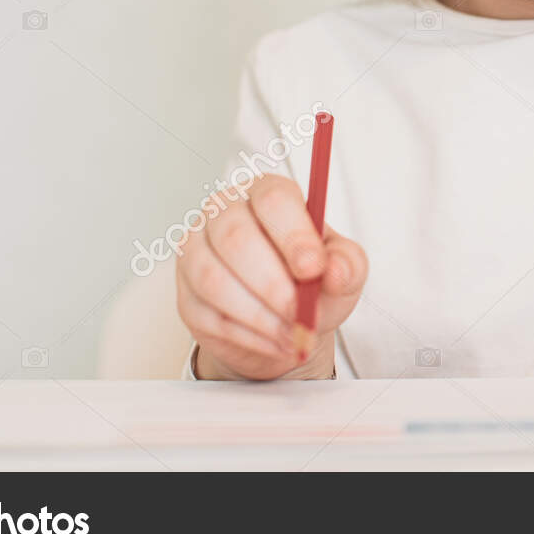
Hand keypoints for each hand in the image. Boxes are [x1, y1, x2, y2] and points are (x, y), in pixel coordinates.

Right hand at [176, 174, 366, 380]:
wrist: (287, 323)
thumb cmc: (313, 283)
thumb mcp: (344, 270)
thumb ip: (347, 265)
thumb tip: (335, 270)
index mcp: (267, 193)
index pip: (272, 200)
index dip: (292, 235)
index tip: (313, 268)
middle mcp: (225, 212)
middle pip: (235, 237)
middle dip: (272, 283)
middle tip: (300, 311)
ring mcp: (197, 251)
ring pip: (214, 279)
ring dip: (258, 314)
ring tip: (292, 333)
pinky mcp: (186, 293)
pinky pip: (208, 314)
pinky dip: (247, 335)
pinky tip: (274, 341)